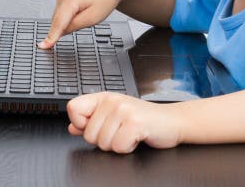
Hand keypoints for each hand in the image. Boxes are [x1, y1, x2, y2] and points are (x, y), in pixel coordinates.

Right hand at [38, 0, 126, 48]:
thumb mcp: (92, 18)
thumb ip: (74, 27)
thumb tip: (60, 33)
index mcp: (69, 0)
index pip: (58, 24)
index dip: (51, 37)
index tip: (43, 47)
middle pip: (58, 21)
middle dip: (68, 27)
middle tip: (85, 20)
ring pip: (59, 17)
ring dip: (69, 21)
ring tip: (85, 12)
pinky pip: (62, 12)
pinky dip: (69, 16)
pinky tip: (81, 10)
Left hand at [66, 91, 181, 152]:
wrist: (172, 121)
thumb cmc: (143, 120)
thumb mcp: (114, 116)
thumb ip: (92, 121)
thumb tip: (72, 126)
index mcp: (103, 97)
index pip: (73, 108)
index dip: (80, 124)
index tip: (97, 126)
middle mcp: (112, 101)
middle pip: (88, 134)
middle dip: (104, 140)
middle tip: (121, 131)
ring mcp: (123, 110)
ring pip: (102, 143)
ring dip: (117, 145)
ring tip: (129, 134)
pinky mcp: (135, 123)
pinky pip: (118, 147)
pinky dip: (128, 148)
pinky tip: (136, 138)